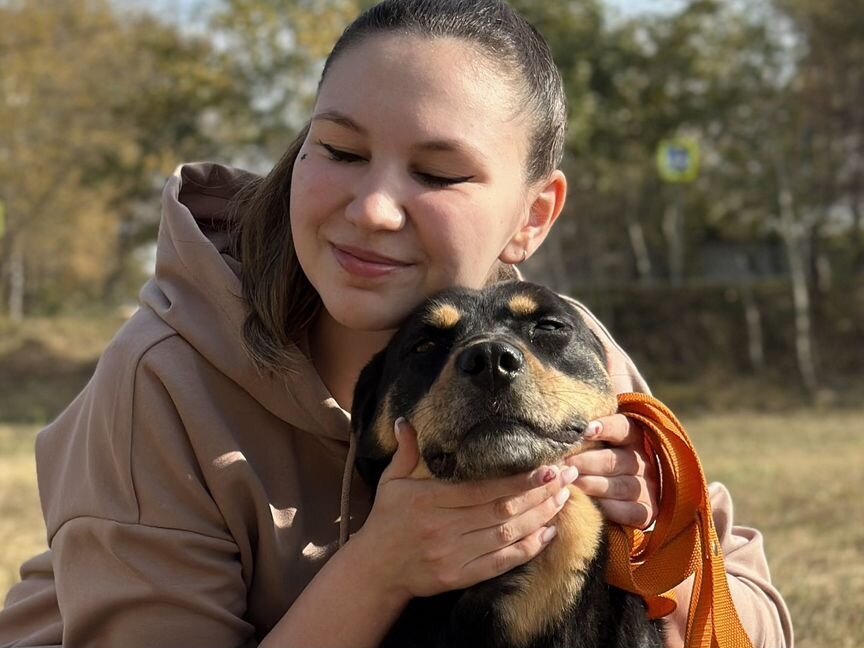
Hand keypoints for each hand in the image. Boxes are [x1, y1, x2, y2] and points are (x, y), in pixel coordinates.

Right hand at [353, 420, 578, 600]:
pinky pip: (500, 563)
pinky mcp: (459, 577)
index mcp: (429, 500)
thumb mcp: (390, 481)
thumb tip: (404, 420)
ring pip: (506, 534)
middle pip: (502, 510)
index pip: (483, 488)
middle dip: (540, 493)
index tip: (548, 466)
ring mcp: (453, 555)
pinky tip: (548, 534)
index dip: (519, 480)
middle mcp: (443, 528)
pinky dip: (527, 549)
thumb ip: (405, 451)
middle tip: (568, 477)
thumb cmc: (385, 520)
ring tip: (563, 499)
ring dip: (540, 517)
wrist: (374, 570)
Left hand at [565, 414, 658, 529]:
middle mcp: (642, 460)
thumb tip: (558, 417)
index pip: (622, 427)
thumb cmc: (591, 457)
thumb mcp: (590, 440)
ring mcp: (647, 486)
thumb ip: (581, 431)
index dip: (605, 427)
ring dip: (592, 485)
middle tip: (561, 464)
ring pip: (621, 485)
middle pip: (614, 459)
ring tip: (569, 484)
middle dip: (584, 462)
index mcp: (632, 436)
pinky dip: (611, 509)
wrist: (610, 496)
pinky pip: (632, 511)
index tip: (584, 430)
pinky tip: (591, 505)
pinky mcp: (647, 511)